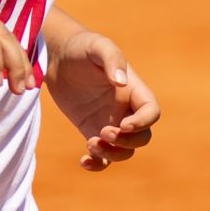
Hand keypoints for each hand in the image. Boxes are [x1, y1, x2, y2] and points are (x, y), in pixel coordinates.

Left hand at [44, 25, 158, 170]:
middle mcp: (125, 109)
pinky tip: (83, 160)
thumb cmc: (82, 47)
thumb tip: (121, 82)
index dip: (143, 123)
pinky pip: (102, 156)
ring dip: (112, 154)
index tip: (123, 125)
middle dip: (127, 142)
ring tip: (91, 143)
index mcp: (134, 90)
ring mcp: (110, 122)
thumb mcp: (98, 46)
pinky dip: (97, 164)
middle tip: (104, 132)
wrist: (58, 56)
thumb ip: (112, 59)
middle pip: (142, 137)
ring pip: (124, 151)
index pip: (151, 113)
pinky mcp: (92, 130)